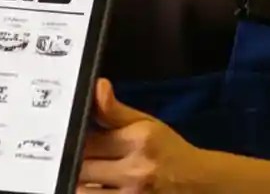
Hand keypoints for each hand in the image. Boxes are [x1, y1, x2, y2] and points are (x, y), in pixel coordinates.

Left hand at [79, 79, 205, 192]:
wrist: (200, 183)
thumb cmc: (169, 151)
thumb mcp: (146, 124)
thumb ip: (115, 111)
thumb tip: (97, 87)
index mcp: (139, 141)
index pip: (86, 140)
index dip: (73, 139)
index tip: (69, 136)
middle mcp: (136, 172)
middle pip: (82, 168)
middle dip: (74, 161)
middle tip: (77, 157)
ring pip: (83, 191)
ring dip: (80, 182)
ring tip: (86, 174)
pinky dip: (92, 193)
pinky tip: (97, 186)